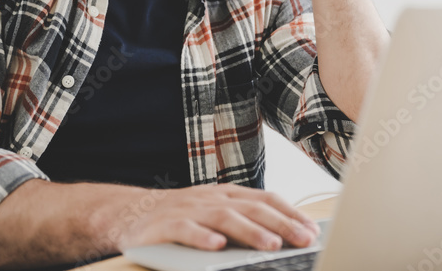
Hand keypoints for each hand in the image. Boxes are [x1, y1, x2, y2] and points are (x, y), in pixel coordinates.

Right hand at [115, 184, 319, 251]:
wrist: (129, 212)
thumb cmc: (181, 216)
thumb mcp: (214, 213)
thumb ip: (243, 221)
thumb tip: (283, 237)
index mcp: (226, 194)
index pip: (265, 199)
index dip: (290, 213)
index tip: (312, 230)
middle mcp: (211, 198)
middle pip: (250, 208)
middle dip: (281, 223)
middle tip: (303, 239)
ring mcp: (188, 209)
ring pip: (224, 218)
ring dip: (250, 231)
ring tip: (271, 245)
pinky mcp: (164, 225)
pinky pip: (185, 230)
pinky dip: (202, 237)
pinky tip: (217, 247)